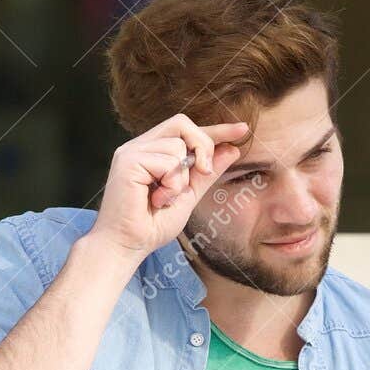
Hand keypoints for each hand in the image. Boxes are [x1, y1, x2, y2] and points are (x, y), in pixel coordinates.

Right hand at [86, 114, 249, 262]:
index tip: (242, 130)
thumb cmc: (152, 226)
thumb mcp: (188, 196)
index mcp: (152, 151)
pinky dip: (171, 184)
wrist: (127, 246)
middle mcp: (140, 146)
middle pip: (182, 123)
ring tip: (164, 198)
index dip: (216, 130)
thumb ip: (206, 173)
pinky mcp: (128, 160)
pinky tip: (157, 199)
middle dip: (202, 145)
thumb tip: (232, 150)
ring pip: (177, 145)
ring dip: (181, 178)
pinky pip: (166, 160)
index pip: (186, 130)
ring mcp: (131, 151)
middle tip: (203, 171)